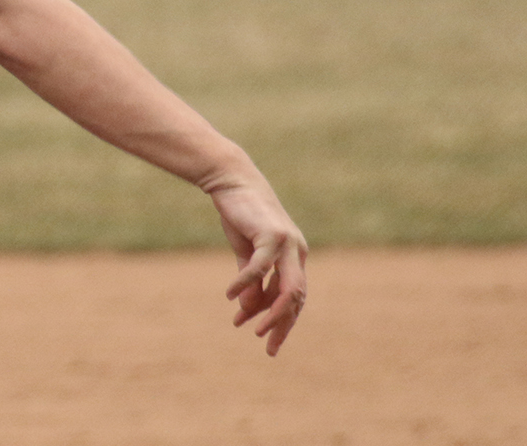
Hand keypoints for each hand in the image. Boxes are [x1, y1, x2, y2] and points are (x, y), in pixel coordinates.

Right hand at [211, 181, 307, 355]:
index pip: (294, 298)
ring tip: (248, 326)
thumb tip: (248, 309)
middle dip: (281, 325)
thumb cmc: (240, 216)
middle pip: (296, 298)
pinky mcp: (271, 235)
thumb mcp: (246, 253)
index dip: (282, 322)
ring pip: (287, 288)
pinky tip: (229, 295)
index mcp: (295, 258)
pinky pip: (260, 268)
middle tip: (265, 345)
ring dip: (269, 311)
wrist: (233, 181)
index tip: (268, 342)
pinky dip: (245, 283)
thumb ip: (251, 281)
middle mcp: (297, 252)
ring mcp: (287, 244)